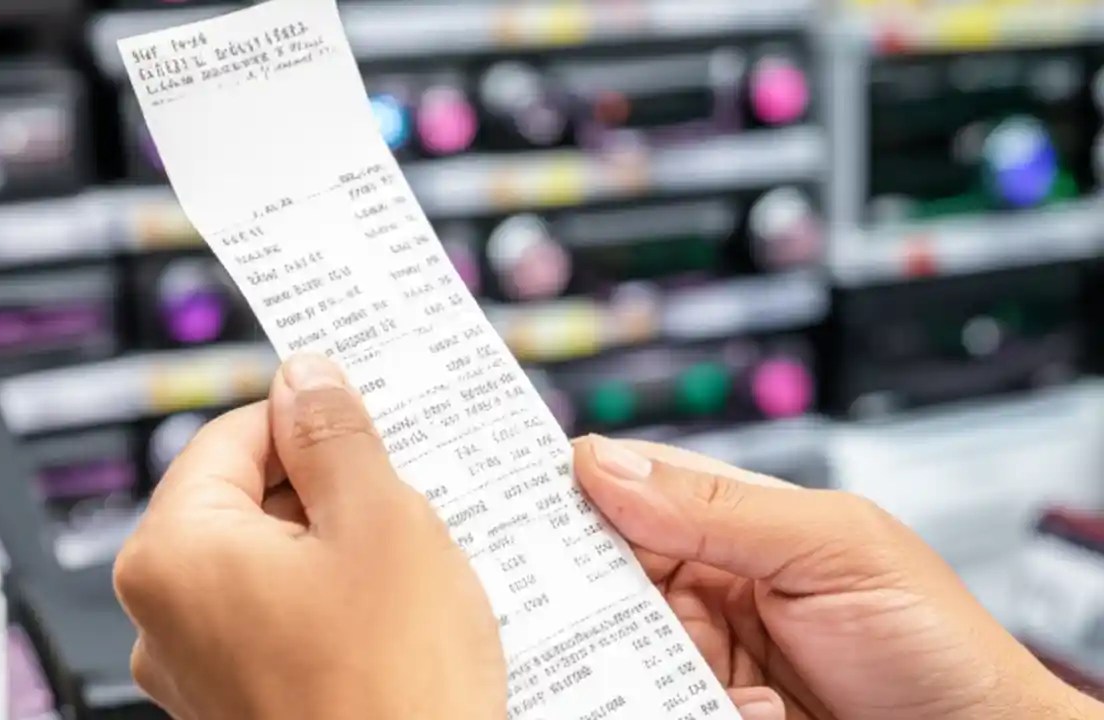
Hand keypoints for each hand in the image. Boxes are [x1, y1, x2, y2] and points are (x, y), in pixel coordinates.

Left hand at [113, 354, 505, 719]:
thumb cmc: (392, 693)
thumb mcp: (381, 523)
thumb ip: (336, 434)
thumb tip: (308, 376)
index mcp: (175, 552)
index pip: (235, 433)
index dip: (312, 419)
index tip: (368, 418)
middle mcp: (164, 612)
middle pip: (250, 497)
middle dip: (329, 489)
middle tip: (406, 503)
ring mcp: (197, 668)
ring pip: (273, 560)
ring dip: (339, 547)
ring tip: (408, 570)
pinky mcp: (237, 704)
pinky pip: (280, 617)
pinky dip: (332, 603)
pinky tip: (391, 619)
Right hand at [574, 436, 1103, 719]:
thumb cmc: (931, 638)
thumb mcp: (832, 548)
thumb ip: (719, 506)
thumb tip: (605, 463)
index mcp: (727, 521)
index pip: (621, 488)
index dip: (562, 483)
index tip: (505, 489)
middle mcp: (701, 584)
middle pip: (597, 572)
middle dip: (571, 581)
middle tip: (548, 589)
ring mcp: (698, 654)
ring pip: (611, 644)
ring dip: (617, 654)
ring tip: (681, 660)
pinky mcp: (702, 708)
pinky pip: (646, 700)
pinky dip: (654, 702)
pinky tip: (725, 704)